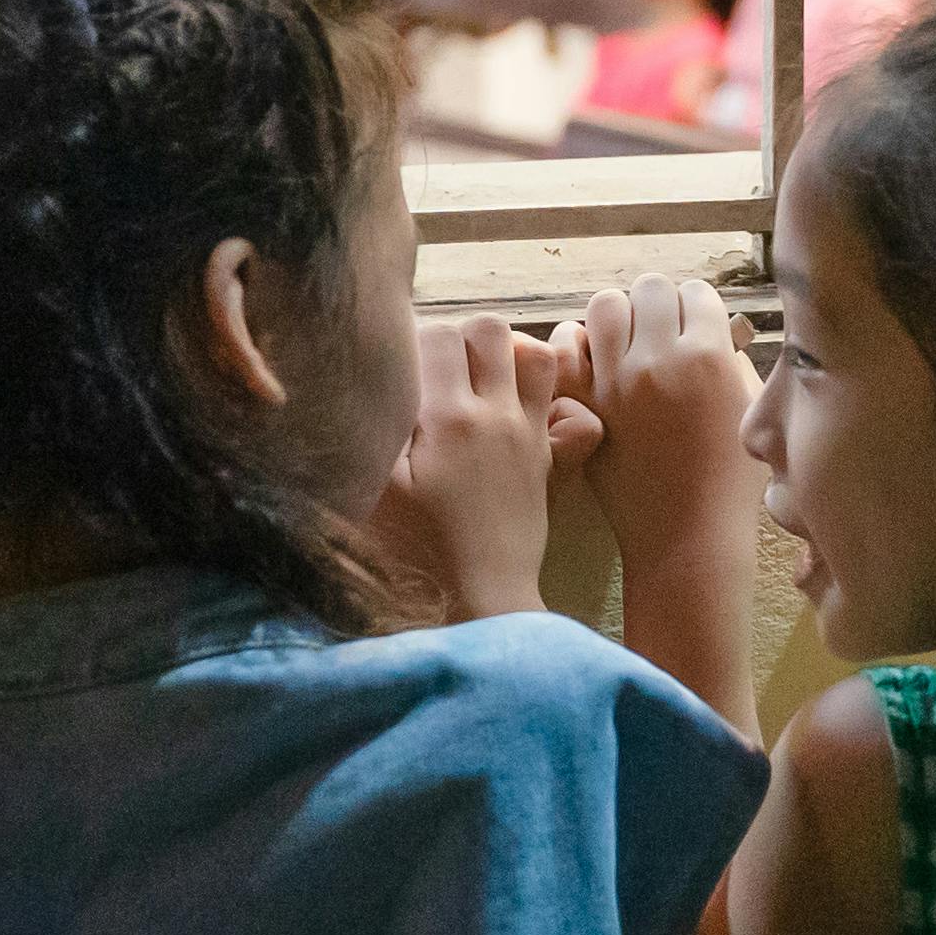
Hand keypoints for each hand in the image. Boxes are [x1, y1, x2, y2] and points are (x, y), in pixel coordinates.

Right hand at [366, 316, 560, 622]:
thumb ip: (375, 427)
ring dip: (508, 357)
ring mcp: (528, 436)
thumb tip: (367, 380)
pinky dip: (548, 396)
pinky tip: (517, 414)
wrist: (479, 604)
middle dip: (461, 338)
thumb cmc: (416, 552)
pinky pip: (568, 406)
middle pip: (489, 330)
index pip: (438, 334)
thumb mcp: (376, 489)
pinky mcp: (547, 461)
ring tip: (476, 383)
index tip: (399, 372)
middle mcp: (496, 416)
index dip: (414, 343)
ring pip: (538, 356)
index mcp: (448, 417)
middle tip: (436, 372)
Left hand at [554, 276, 762, 581]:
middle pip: (649, 289)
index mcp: (708, 357)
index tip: (697, 327)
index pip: (695, 292)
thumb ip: (734, 362)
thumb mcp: (752, 412)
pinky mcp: (582, 404)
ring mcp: (614, 381)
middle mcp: (658, 360)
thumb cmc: (730, 482)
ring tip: (628, 345)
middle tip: (663, 335)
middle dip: (658, 306)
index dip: (698, 308)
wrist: (687, 538)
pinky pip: (566, 346)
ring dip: (619, 319)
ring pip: (605, 306)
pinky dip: (577, 346)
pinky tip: (595, 363)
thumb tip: (718, 331)